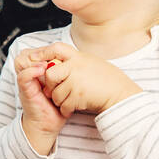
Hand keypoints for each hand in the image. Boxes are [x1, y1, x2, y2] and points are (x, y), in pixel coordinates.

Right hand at [13, 47, 67, 153]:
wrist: (49, 125)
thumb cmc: (57, 106)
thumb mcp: (64, 86)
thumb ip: (65, 74)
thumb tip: (78, 59)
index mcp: (37, 72)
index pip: (36, 51)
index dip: (45, 48)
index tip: (60, 51)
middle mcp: (29, 75)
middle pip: (27, 53)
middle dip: (40, 51)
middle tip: (53, 54)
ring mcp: (26, 82)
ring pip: (22, 61)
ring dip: (35, 59)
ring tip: (48, 62)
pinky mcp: (25, 91)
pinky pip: (23, 77)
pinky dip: (31, 71)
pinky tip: (42, 69)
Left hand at [27, 42, 143, 116]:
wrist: (121, 94)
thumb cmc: (108, 80)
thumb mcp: (91, 63)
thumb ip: (75, 62)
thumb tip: (57, 61)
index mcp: (79, 57)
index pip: (56, 48)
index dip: (44, 53)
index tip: (37, 59)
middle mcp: (76, 67)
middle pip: (50, 74)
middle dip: (50, 85)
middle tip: (54, 90)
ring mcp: (77, 81)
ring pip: (55, 93)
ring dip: (59, 100)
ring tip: (69, 100)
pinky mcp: (78, 95)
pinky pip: (63, 104)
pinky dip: (66, 109)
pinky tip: (73, 107)